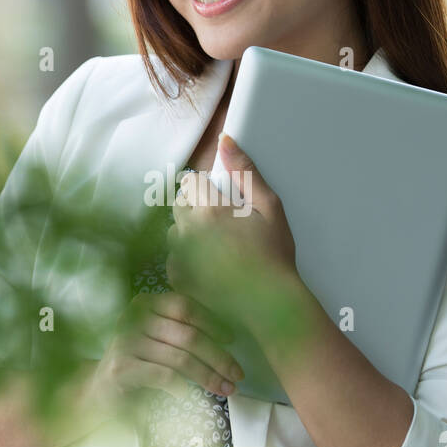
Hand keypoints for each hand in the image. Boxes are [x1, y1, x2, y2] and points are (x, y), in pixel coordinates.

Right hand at [90, 289, 245, 409]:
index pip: (186, 307)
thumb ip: (184, 330)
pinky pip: (165, 376)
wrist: (99, 389)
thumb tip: (231, 338)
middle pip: (188, 335)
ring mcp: (125, 341)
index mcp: (145, 303)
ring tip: (225, 389)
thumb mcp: (160, 338)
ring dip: (208, 376)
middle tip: (237, 374)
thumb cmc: (139, 361)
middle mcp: (133, 317)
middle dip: (219, 356)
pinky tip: (191, 396)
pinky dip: (184, 388)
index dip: (213, 323)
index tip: (233, 340)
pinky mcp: (122, 368)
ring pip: (181, 358)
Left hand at [165, 133, 298, 324]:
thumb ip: (245, 172)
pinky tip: (209, 266)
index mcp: (209, 209)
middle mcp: (187, 231)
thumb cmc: (273, 257)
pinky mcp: (177, 278)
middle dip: (195, 207)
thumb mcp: (269, 208)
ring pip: (174, 231)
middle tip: (221, 223)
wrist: (268, 304)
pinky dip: (186, 258)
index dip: (205, 187)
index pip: (189, 181)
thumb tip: (225, 142)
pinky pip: (173, 258)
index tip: (220, 199)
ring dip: (188, 232)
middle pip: (179, 204)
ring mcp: (179, 256)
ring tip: (216, 247)